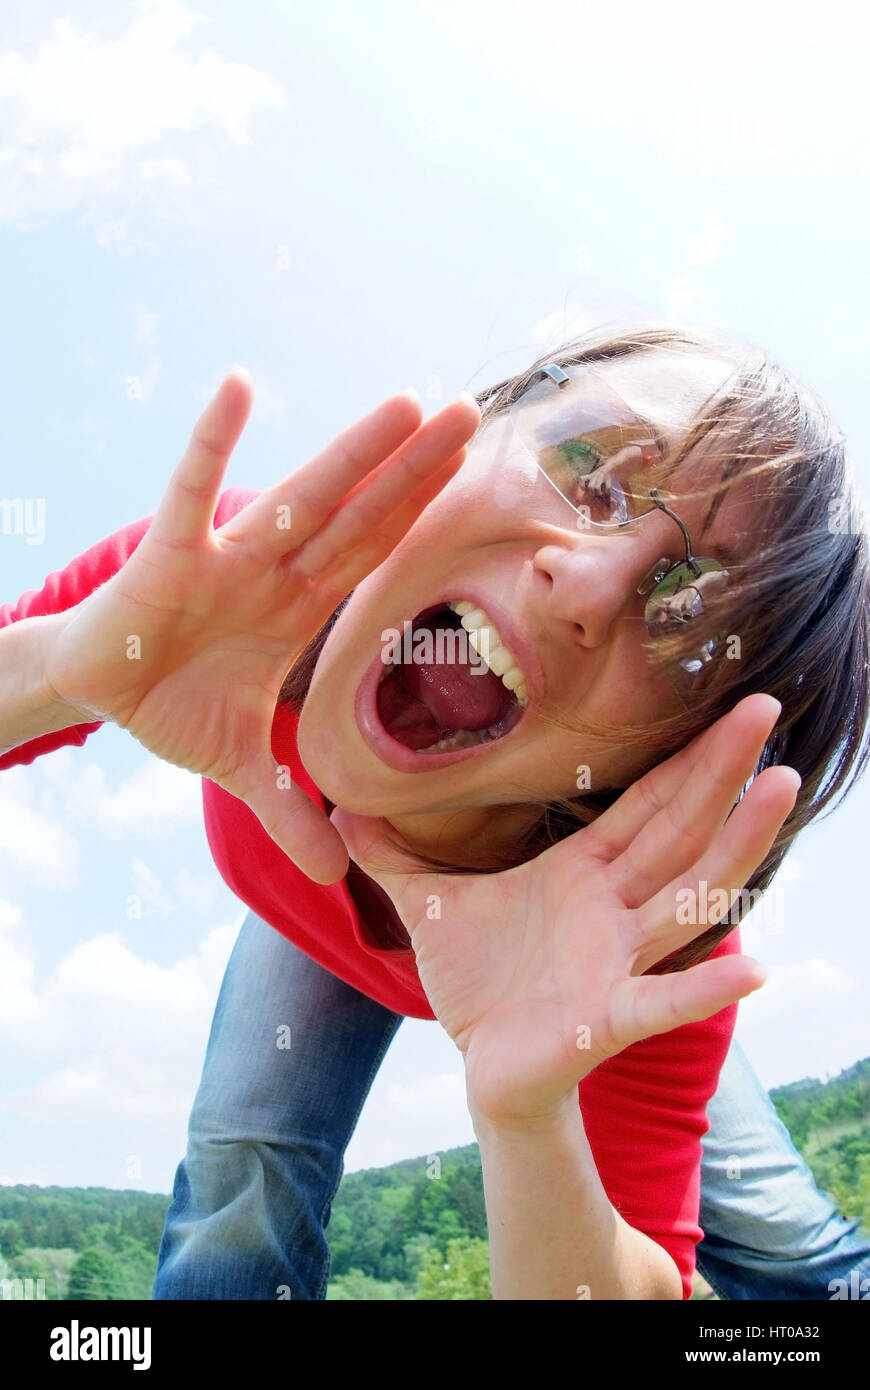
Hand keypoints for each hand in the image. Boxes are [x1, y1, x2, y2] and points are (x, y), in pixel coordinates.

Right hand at [44, 368, 479, 882]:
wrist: (93, 690)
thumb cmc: (169, 706)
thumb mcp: (237, 771)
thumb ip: (288, 812)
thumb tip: (333, 877)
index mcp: (298, 611)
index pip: (373, 556)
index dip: (420, 518)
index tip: (474, 476)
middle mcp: (274, 574)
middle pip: (357, 516)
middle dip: (412, 469)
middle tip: (470, 411)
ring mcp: (226, 560)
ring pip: (299, 501)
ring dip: (351, 455)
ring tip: (405, 403)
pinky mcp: (168, 557)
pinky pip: (192, 494)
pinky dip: (211, 445)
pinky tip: (237, 387)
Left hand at [331, 694, 798, 1124]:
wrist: (486, 1067)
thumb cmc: (478, 980)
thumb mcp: (429, 903)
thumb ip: (391, 852)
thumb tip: (339, 802)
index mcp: (582, 872)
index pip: (642, 803)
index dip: (681, 755)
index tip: (722, 700)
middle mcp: (614, 907)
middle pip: (678, 829)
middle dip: (721, 770)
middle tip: (763, 703)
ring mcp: (618, 960)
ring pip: (688, 896)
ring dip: (735, 846)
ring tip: (780, 790)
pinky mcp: (606, 1019)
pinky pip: (658, 1001)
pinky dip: (701, 989)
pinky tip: (754, 970)